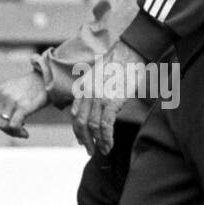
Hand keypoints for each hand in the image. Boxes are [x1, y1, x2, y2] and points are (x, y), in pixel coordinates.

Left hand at [0, 72, 49, 138]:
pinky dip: (18, 133)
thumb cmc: (33, 88)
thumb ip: (6, 101)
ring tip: (22, 133)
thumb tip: (4, 119)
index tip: (9, 124)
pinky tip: (26, 134)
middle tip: (17, 131)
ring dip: (13, 133)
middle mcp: (3, 95)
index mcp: (0, 91)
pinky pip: (14, 125)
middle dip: (5, 130)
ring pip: (4, 125)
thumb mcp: (15, 90)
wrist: (48, 79)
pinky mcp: (23, 106)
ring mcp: (12, 100)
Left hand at [72, 41, 144, 156]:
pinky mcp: (111, 101)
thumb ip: (91, 92)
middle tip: (90, 151)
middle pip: (80, 123)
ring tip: (103, 151)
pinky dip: (106, 138)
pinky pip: (106, 125)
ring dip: (97, 142)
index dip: (77, 130)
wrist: (127, 53)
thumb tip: (93, 109)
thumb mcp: (96, 77)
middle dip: (84, 140)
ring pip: (92, 127)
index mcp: (82, 88)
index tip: (81, 140)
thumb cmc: (116, 66)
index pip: (75, 114)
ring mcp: (98, 98)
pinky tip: (109, 145)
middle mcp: (87, 94)